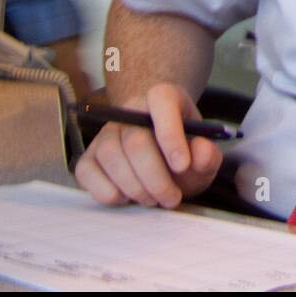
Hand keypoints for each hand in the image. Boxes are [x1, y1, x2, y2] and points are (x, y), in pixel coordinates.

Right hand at [74, 83, 222, 206]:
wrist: (159, 154)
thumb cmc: (182, 151)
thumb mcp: (203, 152)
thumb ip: (207, 154)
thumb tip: (199, 155)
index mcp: (162, 97)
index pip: (161, 102)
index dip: (171, 134)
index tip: (182, 165)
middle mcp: (129, 110)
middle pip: (136, 141)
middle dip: (156, 177)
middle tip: (171, 198)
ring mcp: (105, 133)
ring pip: (112, 157)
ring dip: (135, 188)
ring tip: (154, 199)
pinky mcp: (88, 156)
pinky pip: (88, 173)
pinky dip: (108, 192)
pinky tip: (128, 198)